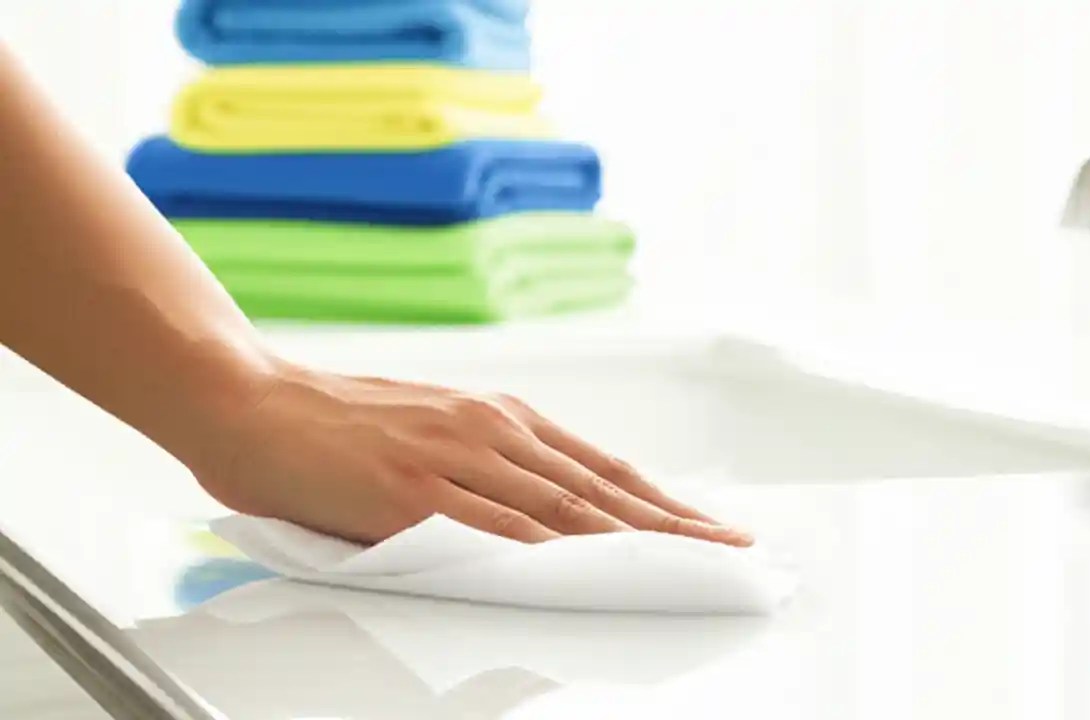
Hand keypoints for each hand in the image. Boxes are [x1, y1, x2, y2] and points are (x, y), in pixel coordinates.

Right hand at [191, 364, 752, 546]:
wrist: (248, 400)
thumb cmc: (334, 422)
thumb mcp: (428, 432)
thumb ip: (484, 469)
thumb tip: (541, 517)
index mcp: (495, 417)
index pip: (599, 466)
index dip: (661, 499)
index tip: (709, 525)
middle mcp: (488, 430)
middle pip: (599, 489)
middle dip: (672, 525)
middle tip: (729, 550)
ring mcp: (451, 459)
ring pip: (562, 509)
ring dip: (633, 541)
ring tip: (689, 565)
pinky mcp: (408, 491)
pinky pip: (494, 530)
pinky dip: (551, 554)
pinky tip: (591, 573)